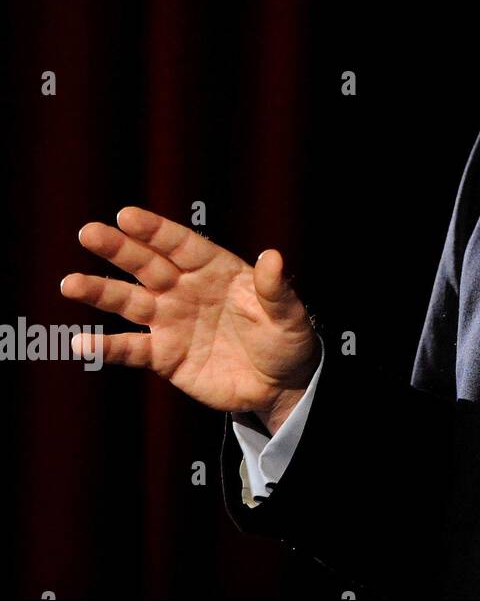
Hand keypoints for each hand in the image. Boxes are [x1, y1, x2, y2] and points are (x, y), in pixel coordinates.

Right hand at [60, 206, 320, 432]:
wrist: (280, 384)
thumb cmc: (286, 339)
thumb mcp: (288, 313)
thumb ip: (275, 288)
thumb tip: (273, 257)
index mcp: (217, 270)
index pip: (182, 245)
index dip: (155, 231)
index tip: (126, 215)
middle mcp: (187, 290)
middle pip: (148, 265)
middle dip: (119, 249)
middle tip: (89, 232)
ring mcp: (172, 321)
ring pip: (130, 302)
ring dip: (101, 292)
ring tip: (70, 283)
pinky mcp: (165, 355)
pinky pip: (131, 349)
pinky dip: (106, 348)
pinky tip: (80, 343)